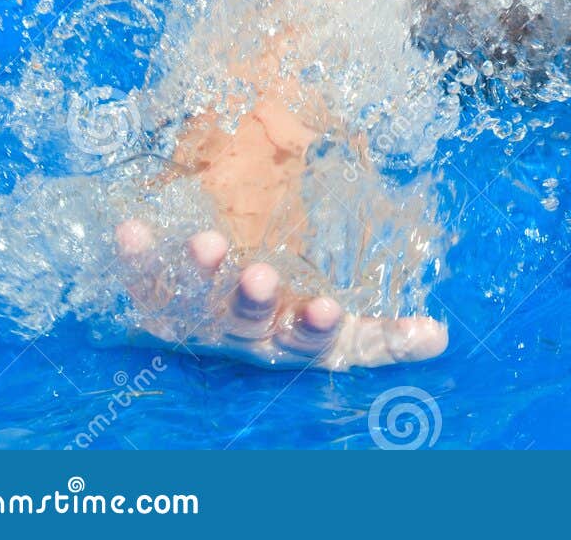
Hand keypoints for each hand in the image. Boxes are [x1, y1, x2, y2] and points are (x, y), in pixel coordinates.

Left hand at [115, 219, 447, 369]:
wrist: (223, 321)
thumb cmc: (294, 323)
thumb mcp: (343, 334)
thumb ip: (386, 337)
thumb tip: (439, 335)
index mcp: (288, 342)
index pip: (305, 342)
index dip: (313, 327)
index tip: (325, 306)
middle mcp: (240, 336)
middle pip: (245, 324)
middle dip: (252, 302)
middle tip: (258, 275)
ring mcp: (198, 320)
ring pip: (195, 304)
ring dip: (197, 276)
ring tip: (204, 243)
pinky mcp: (160, 301)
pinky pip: (144, 282)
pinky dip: (136, 259)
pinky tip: (131, 228)